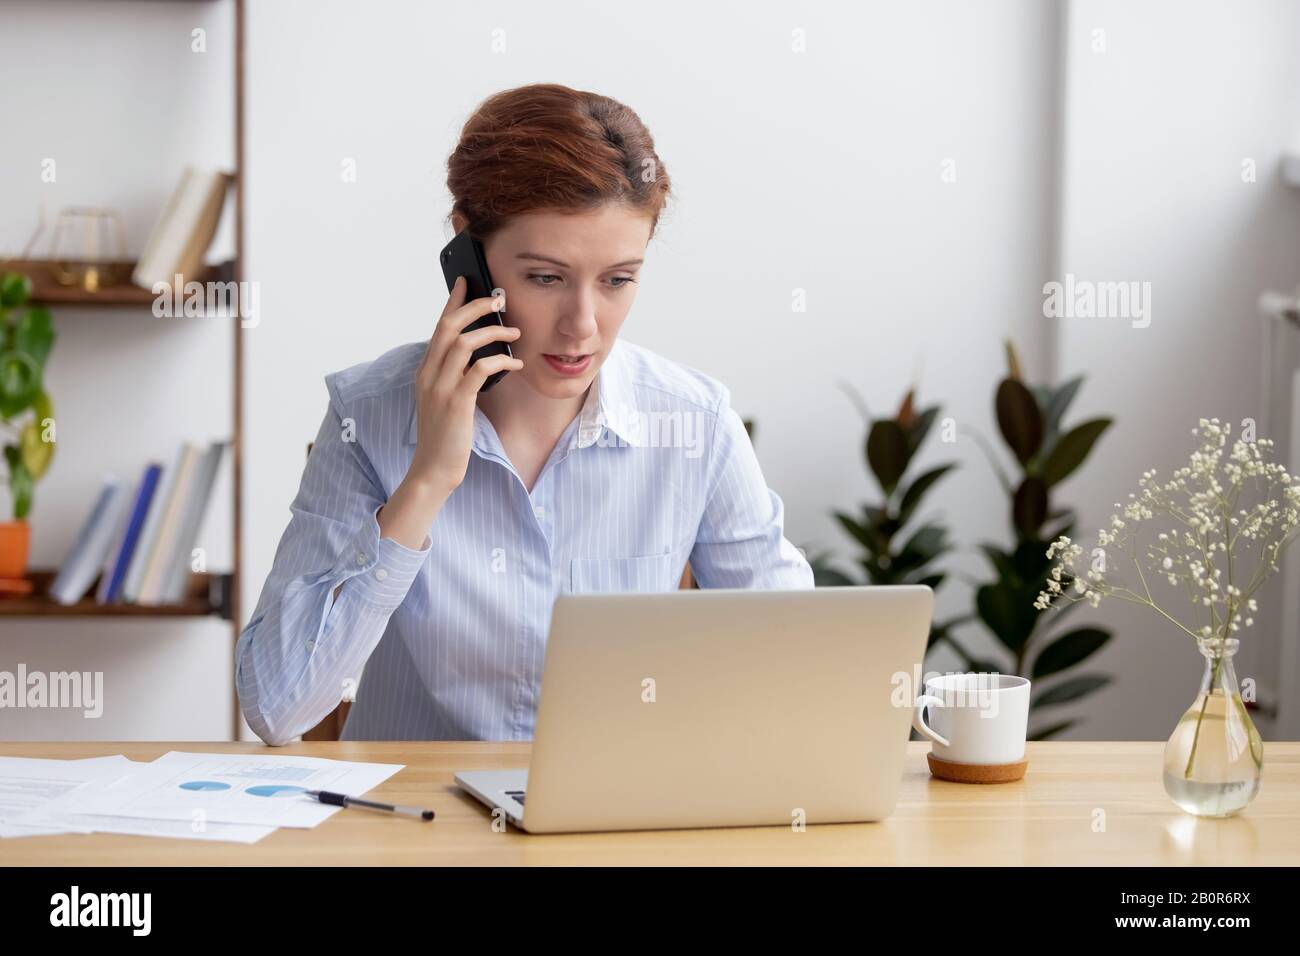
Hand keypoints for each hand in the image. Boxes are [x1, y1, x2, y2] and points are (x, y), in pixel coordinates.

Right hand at [406, 275, 522, 495]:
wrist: (434, 469)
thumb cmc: (445, 436)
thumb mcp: (444, 399)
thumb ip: (454, 376)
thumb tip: (478, 356)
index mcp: (425, 371)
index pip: (438, 327)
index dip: (452, 302)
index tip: (466, 282)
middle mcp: (428, 374)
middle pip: (448, 327)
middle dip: (474, 308)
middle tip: (498, 300)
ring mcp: (440, 388)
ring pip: (463, 344)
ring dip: (492, 333)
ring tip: (515, 333)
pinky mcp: (456, 403)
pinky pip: (479, 370)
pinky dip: (500, 361)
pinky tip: (516, 364)